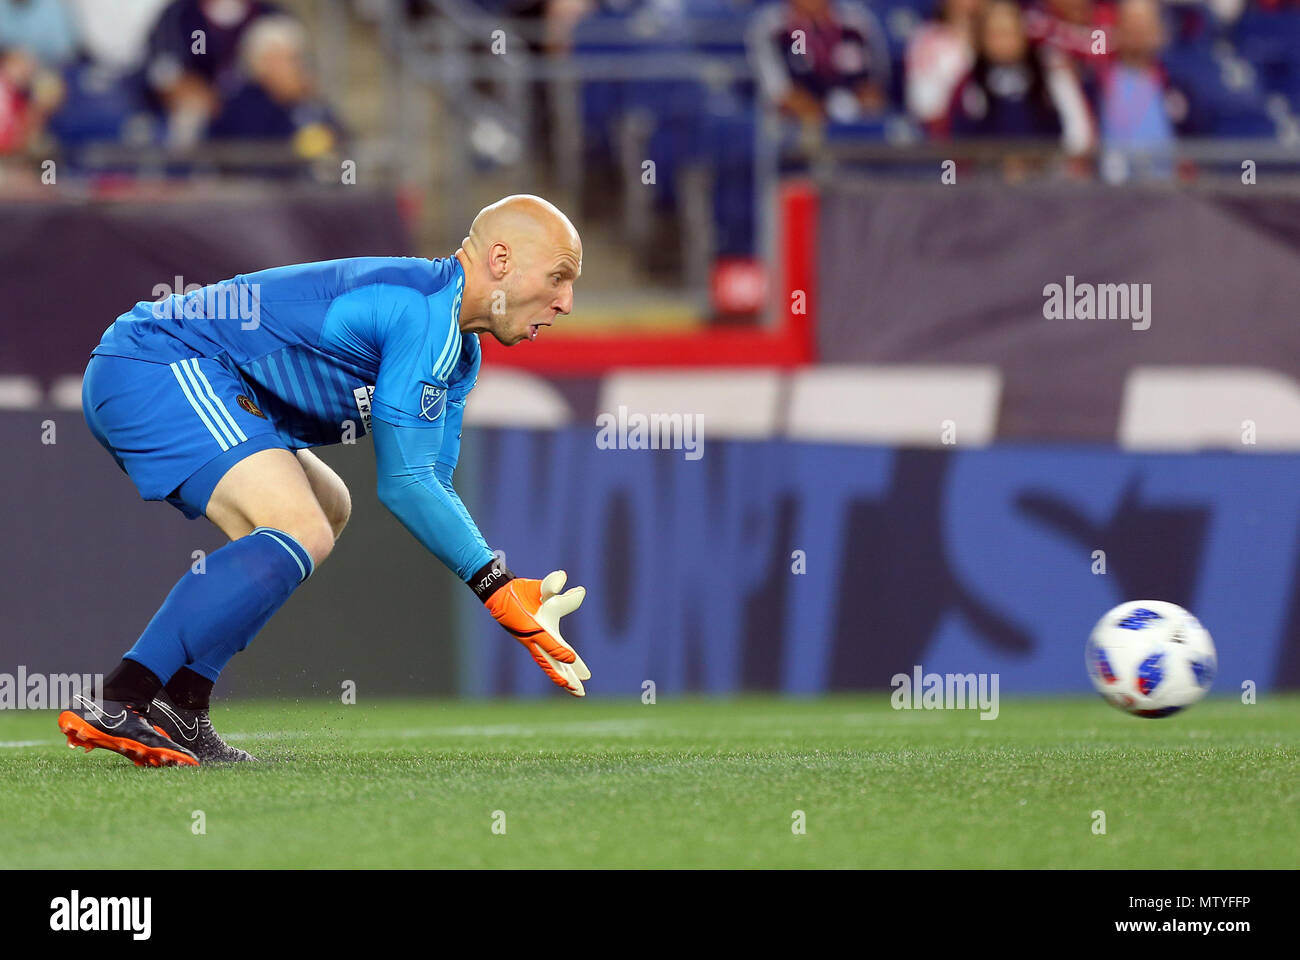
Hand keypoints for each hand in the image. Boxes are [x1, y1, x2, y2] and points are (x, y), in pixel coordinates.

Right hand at [484, 570, 589, 695]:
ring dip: (563, 678)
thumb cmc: (521, 591)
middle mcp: (533, 640)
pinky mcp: (532, 644)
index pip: (549, 643)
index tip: (572, 659)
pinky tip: (565, 677)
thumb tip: (577, 589)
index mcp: (534, 628)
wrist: (499, 594)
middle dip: (566, 677)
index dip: (560, 651)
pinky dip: (556, 670)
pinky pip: (546, 661)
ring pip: (549, 665)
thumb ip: (552, 585)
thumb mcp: (538, 587)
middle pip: (550, 663)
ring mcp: (532, 644)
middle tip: (580, 692)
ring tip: (577, 691)